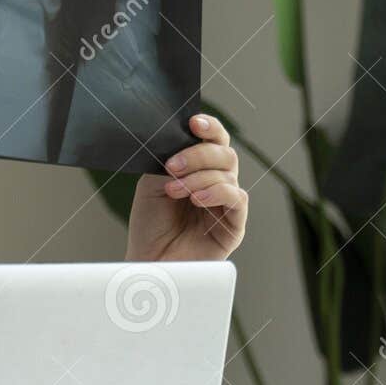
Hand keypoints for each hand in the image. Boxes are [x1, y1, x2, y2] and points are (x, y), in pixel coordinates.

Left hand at [126, 113, 248, 260]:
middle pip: (224, 152)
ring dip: (199, 177)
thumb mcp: (152, 184)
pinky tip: (196, 199)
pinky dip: (216, 192)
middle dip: (198, 153)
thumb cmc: (150, 224)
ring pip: (228, 172)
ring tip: (174, 190)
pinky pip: (236, 197)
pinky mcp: (234, 224)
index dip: (208, 128)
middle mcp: (217, 182)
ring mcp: (227, 203)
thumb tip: (179, 139)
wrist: (149, 261)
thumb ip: (167, 161)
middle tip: (173, 166)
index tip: (193, 123)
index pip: (213, 140)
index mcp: (199, 169)